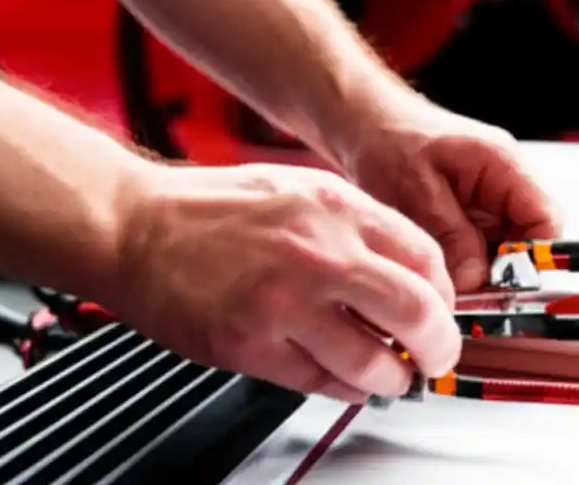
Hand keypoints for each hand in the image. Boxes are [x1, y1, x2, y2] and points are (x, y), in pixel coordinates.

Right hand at [106, 162, 460, 403]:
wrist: (133, 226)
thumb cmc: (213, 209)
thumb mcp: (300, 190)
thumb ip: (358, 227)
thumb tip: (411, 273)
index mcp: (336, 208)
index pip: (427, 258)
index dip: (444, 294)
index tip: (438, 310)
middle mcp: (318, 253)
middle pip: (416, 312)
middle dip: (438, 345)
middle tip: (435, 356)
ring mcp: (284, 303)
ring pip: (372, 362)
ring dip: (391, 378)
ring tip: (388, 376)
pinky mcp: (250, 345)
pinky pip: (320, 382)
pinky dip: (343, 388)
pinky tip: (342, 377)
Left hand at [333, 92, 561, 292]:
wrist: (363, 122)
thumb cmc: (388, 139)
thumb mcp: (416, 191)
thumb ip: (452, 235)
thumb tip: (477, 278)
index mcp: (503, 164)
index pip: (546, 220)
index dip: (533, 257)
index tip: (503, 284)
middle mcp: (504, 182)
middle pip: (528, 240)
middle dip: (502, 270)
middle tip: (468, 290)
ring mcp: (488, 198)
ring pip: (503, 248)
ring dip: (480, 269)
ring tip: (446, 279)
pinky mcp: (469, 211)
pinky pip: (479, 246)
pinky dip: (463, 263)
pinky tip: (438, 267)